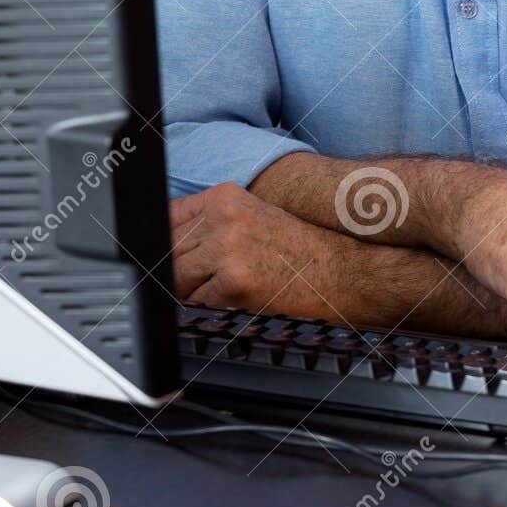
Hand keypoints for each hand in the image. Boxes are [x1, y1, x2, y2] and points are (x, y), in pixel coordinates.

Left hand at [170, 182, 357, 321]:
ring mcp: (227, 247)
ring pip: (177, 278)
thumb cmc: (300, 250)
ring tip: (222, 292)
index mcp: (224, 196)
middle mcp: (222, 216)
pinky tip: (235, 303)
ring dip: (191, 293)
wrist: (344, 271)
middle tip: (200, 283)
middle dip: (175, 272)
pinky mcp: (234, 281)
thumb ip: (211, 223)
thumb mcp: (253, 217)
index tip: (166, 260)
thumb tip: (168, 245)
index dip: (162, 243)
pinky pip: (198, 304)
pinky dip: (209, 310)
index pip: (167, 217)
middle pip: (167, 249)